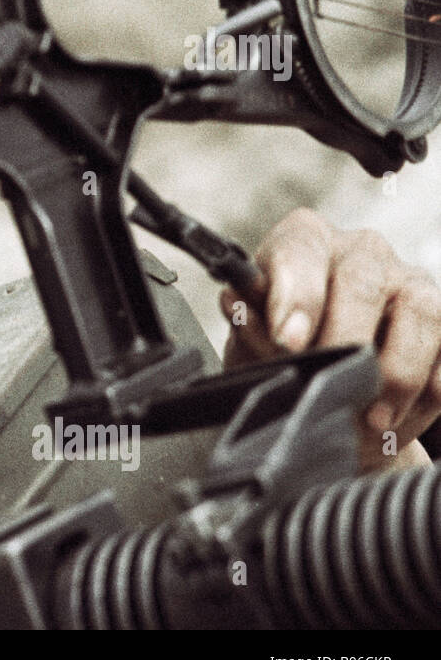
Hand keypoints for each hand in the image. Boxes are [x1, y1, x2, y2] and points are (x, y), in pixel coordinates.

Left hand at [220, 208, 440, 471]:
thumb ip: (251, 325)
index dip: (296, 294)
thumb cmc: (282, 350)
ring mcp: (411, 283)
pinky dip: (430, 387)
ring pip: (421, 312)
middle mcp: (362, 252)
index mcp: (305, 241)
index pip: (299, 249)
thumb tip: (238, 303)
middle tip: (332, 382)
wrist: (327, 387)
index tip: (289, 340)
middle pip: (363, 282)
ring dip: (396, 373)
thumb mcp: (255, 341)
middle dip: (346, 339)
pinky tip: (404, 415)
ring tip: (371, 417)